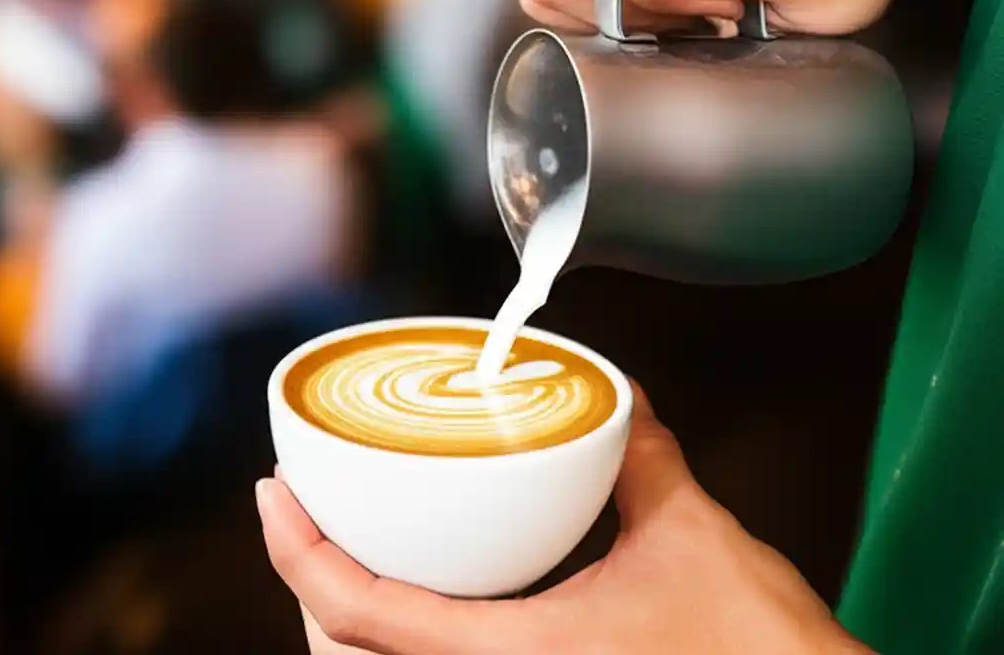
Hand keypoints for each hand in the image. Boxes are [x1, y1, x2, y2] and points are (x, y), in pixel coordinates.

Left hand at [257, 385, 871, 654]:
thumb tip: (622, 399)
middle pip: (346, 653)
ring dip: (348, 613)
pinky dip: (402, 633)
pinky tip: (418, 594)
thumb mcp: (692, 537)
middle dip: (308, 580)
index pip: (356, 610)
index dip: (293, 550)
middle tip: (303, 506)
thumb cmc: (755, 652)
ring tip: (344, 545)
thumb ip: (647, 460)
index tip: (271, 490)